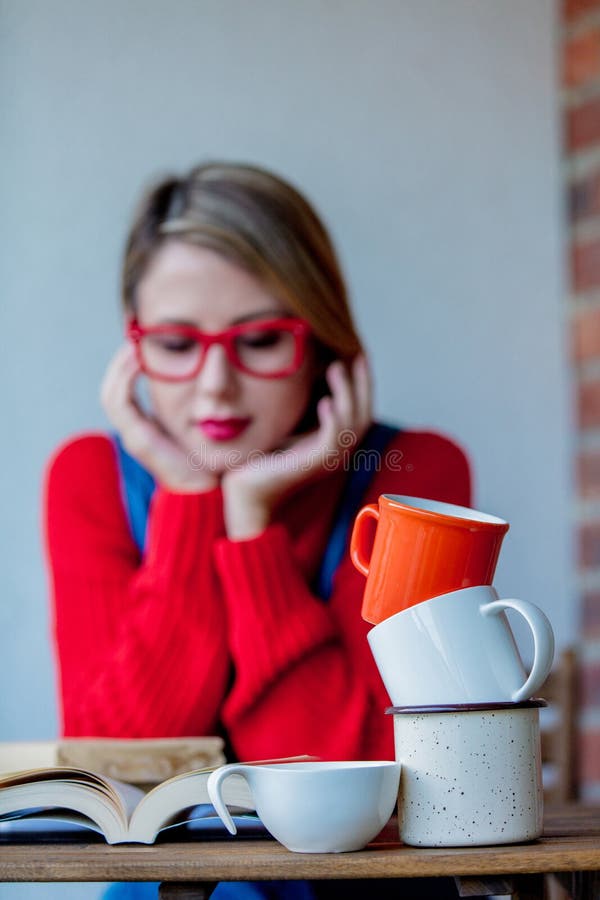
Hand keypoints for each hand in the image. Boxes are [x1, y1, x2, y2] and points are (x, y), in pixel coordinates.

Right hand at [100, 344, 217, 492]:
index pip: (125, 390)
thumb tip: (213, 373)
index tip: (143, 341)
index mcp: (147, 428)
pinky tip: (138, 361)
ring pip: (111, 394)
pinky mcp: (138, 440)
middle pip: (113, 389)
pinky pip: (121, 403)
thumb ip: (202, 404)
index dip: (128, 366)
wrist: (209, 489)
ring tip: (133, 343)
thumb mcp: (205, 423)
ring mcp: (133, 436)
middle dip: (121, 360)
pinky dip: (125, 379)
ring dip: (120, 366)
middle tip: (135, 334)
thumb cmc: (213, 459)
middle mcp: (135, 431)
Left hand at [221, 354, 371, 538]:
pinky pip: (331, 440)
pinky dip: (332, 420)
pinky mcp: (312, 465)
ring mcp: (326, 460)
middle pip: (363, 413)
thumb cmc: (259, 459)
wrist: (246, 493)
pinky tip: (325, 400)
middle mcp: (336, 452)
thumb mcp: (286, 428)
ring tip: (335, 367)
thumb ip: (299, 410)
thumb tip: (303, 376)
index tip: (357, 355)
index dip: (362, 383)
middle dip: (363, 383)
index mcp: (333, 443)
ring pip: (350, 423)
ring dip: (346, 393)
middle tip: (357, 354)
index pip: (359, 409)